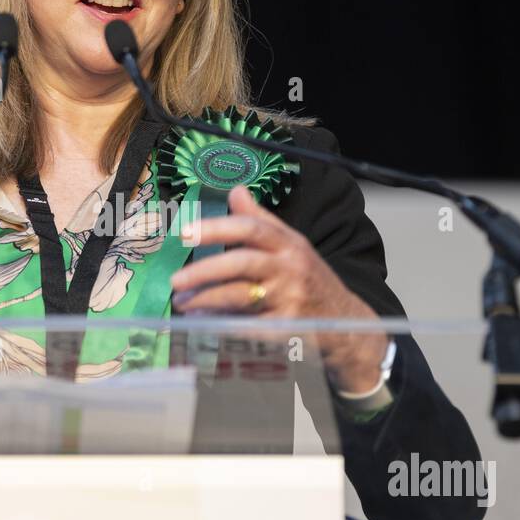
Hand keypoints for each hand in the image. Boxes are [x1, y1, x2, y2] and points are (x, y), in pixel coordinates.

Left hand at [169, 184, 387, 392]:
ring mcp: (288, 299)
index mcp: (288, 243)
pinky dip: (221, 323)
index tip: (186, 232)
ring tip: (182, 303)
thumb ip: (261, 220)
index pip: (251, 228)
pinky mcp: (284, 328)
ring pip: (240, 296)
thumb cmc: (309, 278)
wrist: (344, 321)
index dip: (217, 228)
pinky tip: (201, 323)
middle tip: (175, 280)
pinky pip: (246, 325)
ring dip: (205, 300)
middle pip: (241, 263)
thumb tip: (236, 191)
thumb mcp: (292, 245)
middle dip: (204, 271)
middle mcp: (290, 268)